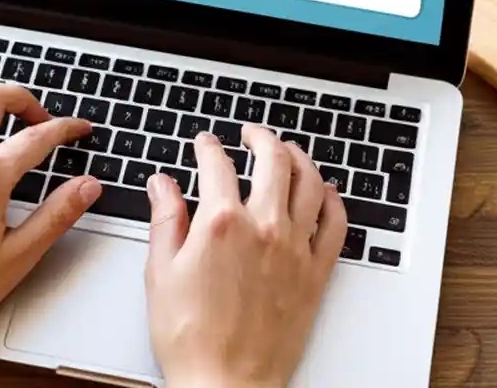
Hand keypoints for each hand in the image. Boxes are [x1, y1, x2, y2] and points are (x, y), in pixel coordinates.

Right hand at [145, 126, 347, 387]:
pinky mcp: (316, 273)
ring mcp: (294, 248)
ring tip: (287, 151)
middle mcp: (263, 228)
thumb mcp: (160, 273)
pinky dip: (332, 200)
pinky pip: (336, 224)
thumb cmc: (190, 338)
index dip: (208, 146)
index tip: (205, 143)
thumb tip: (161, 184)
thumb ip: (165, 219)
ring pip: (310, 182)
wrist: (226, 383)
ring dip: (299, 157)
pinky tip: (324, 191)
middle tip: (251, 133)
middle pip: (272, 159)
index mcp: (220, 224)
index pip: (217, 164)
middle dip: (260, 137)